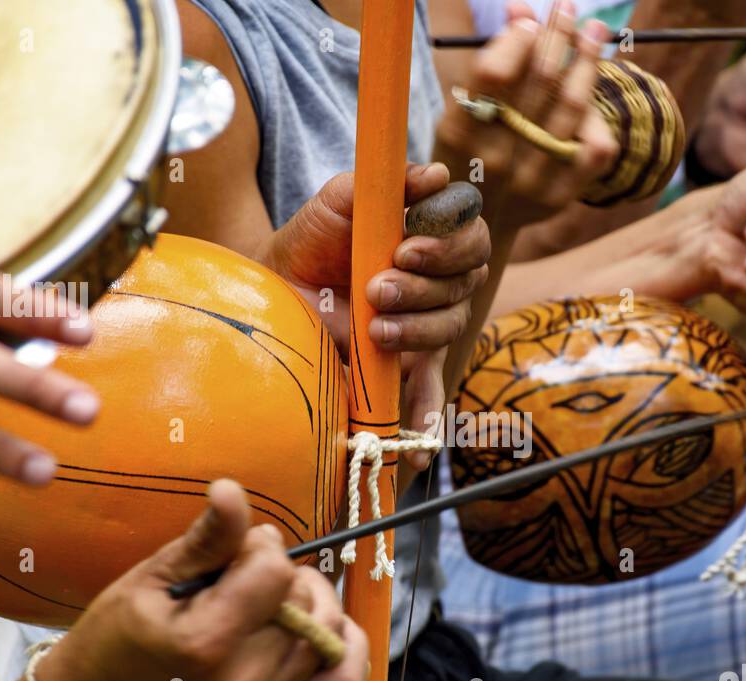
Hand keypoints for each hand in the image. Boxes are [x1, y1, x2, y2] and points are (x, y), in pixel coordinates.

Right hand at [36, 480, 368, 680]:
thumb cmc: (124, 630)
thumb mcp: (154, 575)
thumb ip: (208, 538)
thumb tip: (232, 489)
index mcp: (206, 642)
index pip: (275, 570)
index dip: (258, 548)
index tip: (233, 552)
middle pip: (305, 599)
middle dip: (282, 575)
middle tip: (245, 579)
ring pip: (329, 630)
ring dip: (311, 604)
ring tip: (272, 601)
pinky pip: (346, 679)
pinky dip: (348, 648)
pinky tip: (327, 628)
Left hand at [268, 164, 490, 465]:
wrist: (273, 291)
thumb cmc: (311, 242)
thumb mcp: (340, 201)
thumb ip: (387, 182)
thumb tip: (439, 174)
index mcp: (432, 240)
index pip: (472, 238)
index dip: (450, 243)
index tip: (406, 246)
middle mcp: (440, 283)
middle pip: (465, 284)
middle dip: (423, 287)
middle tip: (375, 288)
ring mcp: (427, 326)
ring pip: (450, 327)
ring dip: (416, 328)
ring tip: (373, 329)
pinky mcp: (406, 367)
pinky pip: (430, 394)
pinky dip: (427, 415)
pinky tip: (419, 441)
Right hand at [434, 1, 619, 227]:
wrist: (476, 229)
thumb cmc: (470, 153)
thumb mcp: (464, 110)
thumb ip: (493, 61)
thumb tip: (520, 9)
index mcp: (460, 134)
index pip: (495, 73)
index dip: (518, 38)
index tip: (529, 21)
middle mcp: (494, 160)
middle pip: (539, 82)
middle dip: (557, 34)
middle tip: (567, 8)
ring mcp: (530, 182)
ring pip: (573, 106)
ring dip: (588, 59)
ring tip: (594, 31)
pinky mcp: (559, 197)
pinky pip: (595, 144)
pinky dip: (597, 114)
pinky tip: (592, 92)